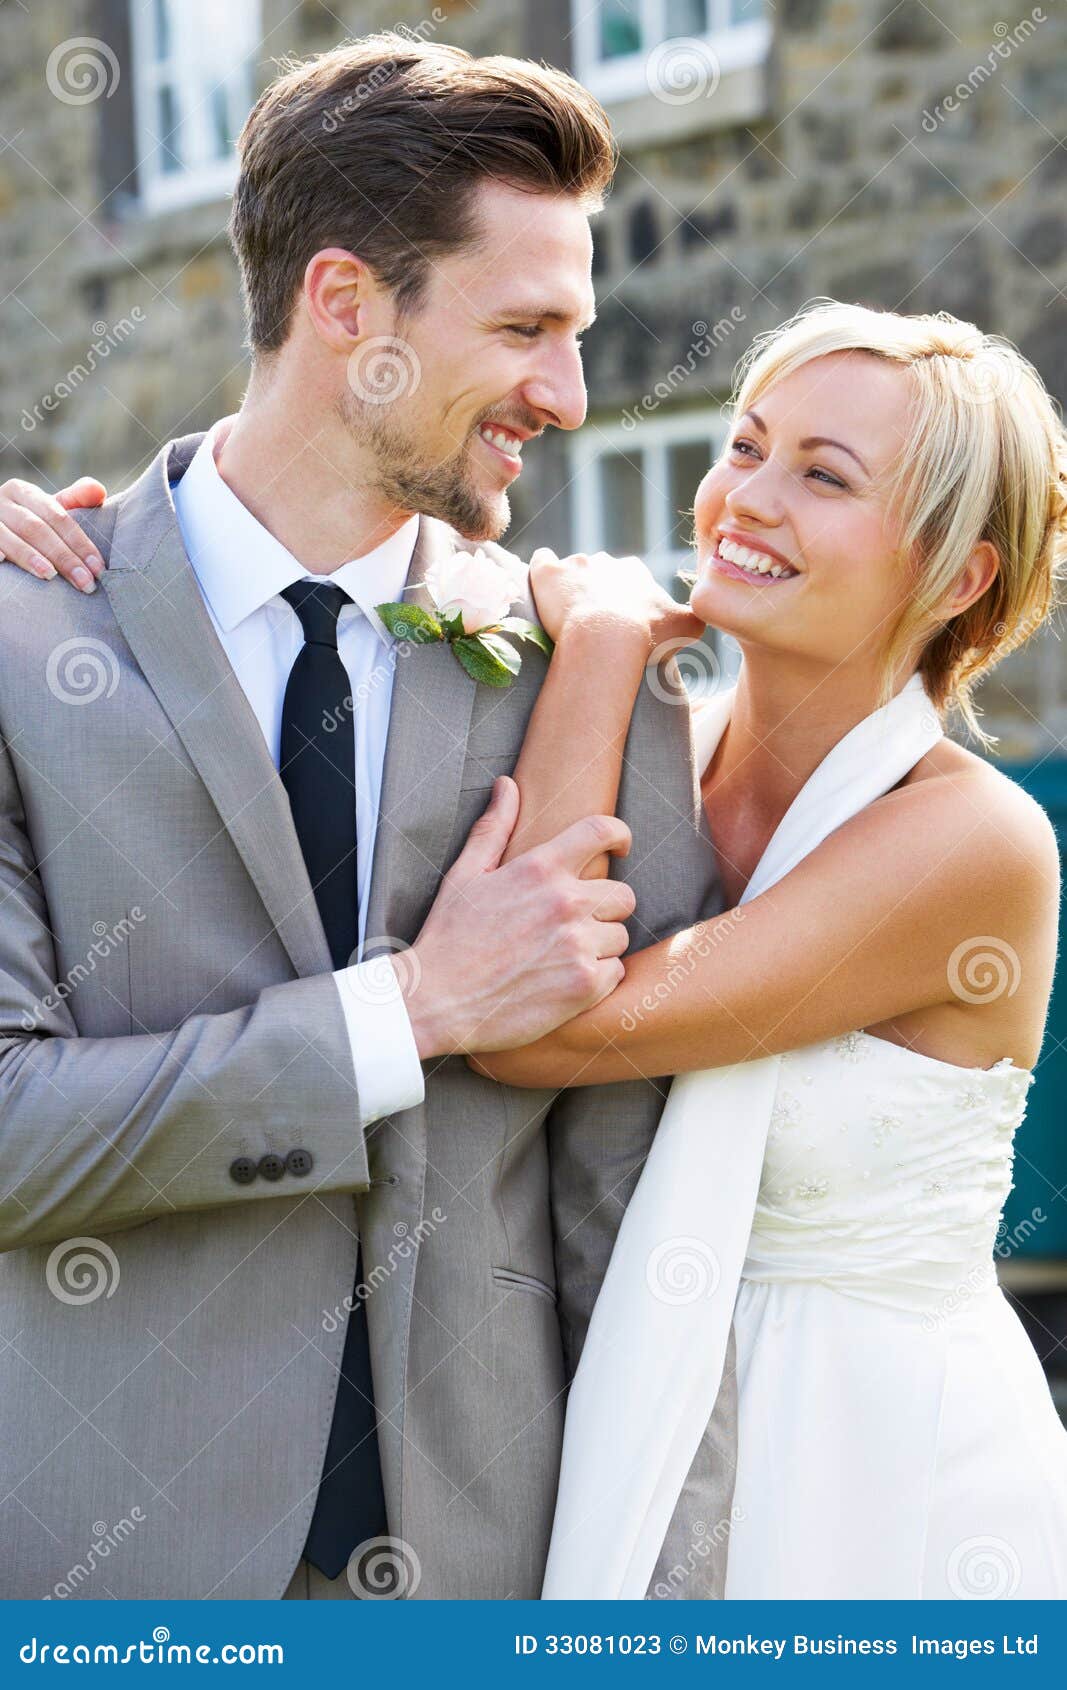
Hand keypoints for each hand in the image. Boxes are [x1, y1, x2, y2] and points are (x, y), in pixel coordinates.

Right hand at [0, 476, 107, 592]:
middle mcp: (1, 502)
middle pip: (36, 528)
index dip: (79, 542)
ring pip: (8, 537)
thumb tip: (98, 491)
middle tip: (84, 582)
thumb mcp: (46, 510)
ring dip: (29, 556)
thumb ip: (73, 501)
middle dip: (63, 556)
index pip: (57, 516)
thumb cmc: (26, 522)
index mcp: (23, 492)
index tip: (98, 568)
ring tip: (50, 575)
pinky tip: (4, 565)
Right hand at [400, 776, 636, 1057]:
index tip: (621, 847)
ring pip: (619, 937)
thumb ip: (493, 828)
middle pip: (622, 895)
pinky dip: (596, 978)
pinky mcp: (585, 985)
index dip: (619, 834)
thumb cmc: (448, 936)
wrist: (437, 1001)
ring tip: (560, 957)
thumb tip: (507, 784)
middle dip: (604, 907)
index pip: (601, 831)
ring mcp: (579, 945)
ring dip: (599, 946)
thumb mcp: (465, 874)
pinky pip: (614, 972)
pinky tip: (561, 981)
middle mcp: (566, 902)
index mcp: (540, 869)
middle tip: (573, 924)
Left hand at [529, 546, 703, 650]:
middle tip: (591, 624)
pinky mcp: (548, 571)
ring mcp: (575, 563)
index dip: (621, 599)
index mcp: (634, 571)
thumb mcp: (685, 628)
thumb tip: (698, 618)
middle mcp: (605, 560)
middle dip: (595, 592)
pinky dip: (542, 572)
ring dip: (568, 587)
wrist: (608, 639)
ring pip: (570, 569)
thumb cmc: (647, 636)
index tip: (617, 621)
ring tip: (564, 615)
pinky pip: (542, 561)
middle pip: (597, 573)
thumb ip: (694, 618)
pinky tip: (542, 591)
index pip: (627, 577)